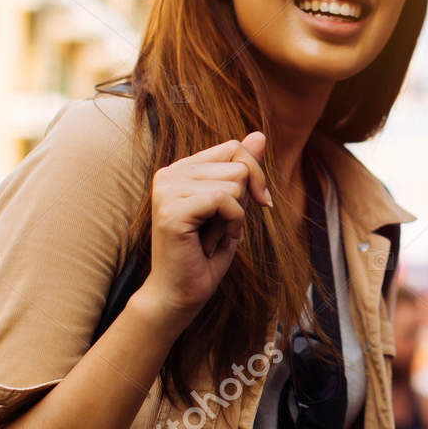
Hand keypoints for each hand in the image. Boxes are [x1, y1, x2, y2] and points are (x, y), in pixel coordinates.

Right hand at [138, 132, 271, 330]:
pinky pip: (225, 200)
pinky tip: (212, 241)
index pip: (233, 147)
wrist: (181, 293)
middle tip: (220, 228)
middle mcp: (169, 173)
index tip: (260, 202)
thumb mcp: (234, 206)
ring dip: (236, 216)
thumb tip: (260, 134)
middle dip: (244, 201)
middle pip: (238, 164)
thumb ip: (244, 170)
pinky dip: (231, 223)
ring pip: (234, 182)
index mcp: (181, 169)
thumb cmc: (206, 254)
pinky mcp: (172, 209)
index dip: (255, 174)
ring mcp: (167, 189)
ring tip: (213, 235)